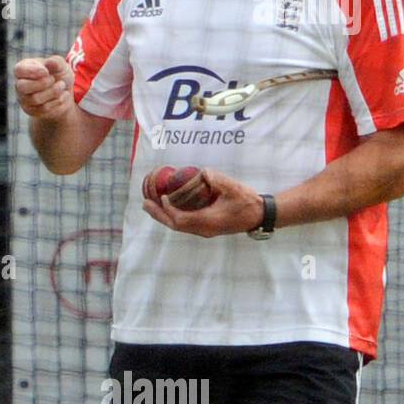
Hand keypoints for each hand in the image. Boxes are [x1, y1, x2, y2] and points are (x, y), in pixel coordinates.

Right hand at [15, 56, 75, 120]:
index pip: (19, 70)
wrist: (64, 92)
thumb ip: (56, 62)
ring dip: (53, 92)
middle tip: (54, 79)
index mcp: (23, 69)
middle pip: (23, 87)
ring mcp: (24, 99)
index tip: (46, 72)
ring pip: (35, 99)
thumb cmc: (58, 74)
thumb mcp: (60, 65)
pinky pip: (43, 109)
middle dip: (43, 83)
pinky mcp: (32, 111)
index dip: (32, 71)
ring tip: (62, 86)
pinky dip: (57, 102)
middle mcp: (19, 85)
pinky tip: (64, 96)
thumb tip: (50, 63)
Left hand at [141, 168, 265, 237]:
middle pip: (175, 225)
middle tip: (144, 203)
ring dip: (163, 216)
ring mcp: (204, 230)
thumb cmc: (247, 202)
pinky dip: (173, 216)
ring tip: (150, 205)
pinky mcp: (206, 228)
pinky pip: (184, 223)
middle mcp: (203, 229)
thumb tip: (202, 173)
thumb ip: (218, 179)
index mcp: (208, 222)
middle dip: (158, 214)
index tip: (161, 196)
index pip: (181, 219)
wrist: (259, 215)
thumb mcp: (233, 188)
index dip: (168, 210)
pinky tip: (167, 207)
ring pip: (178, 226)